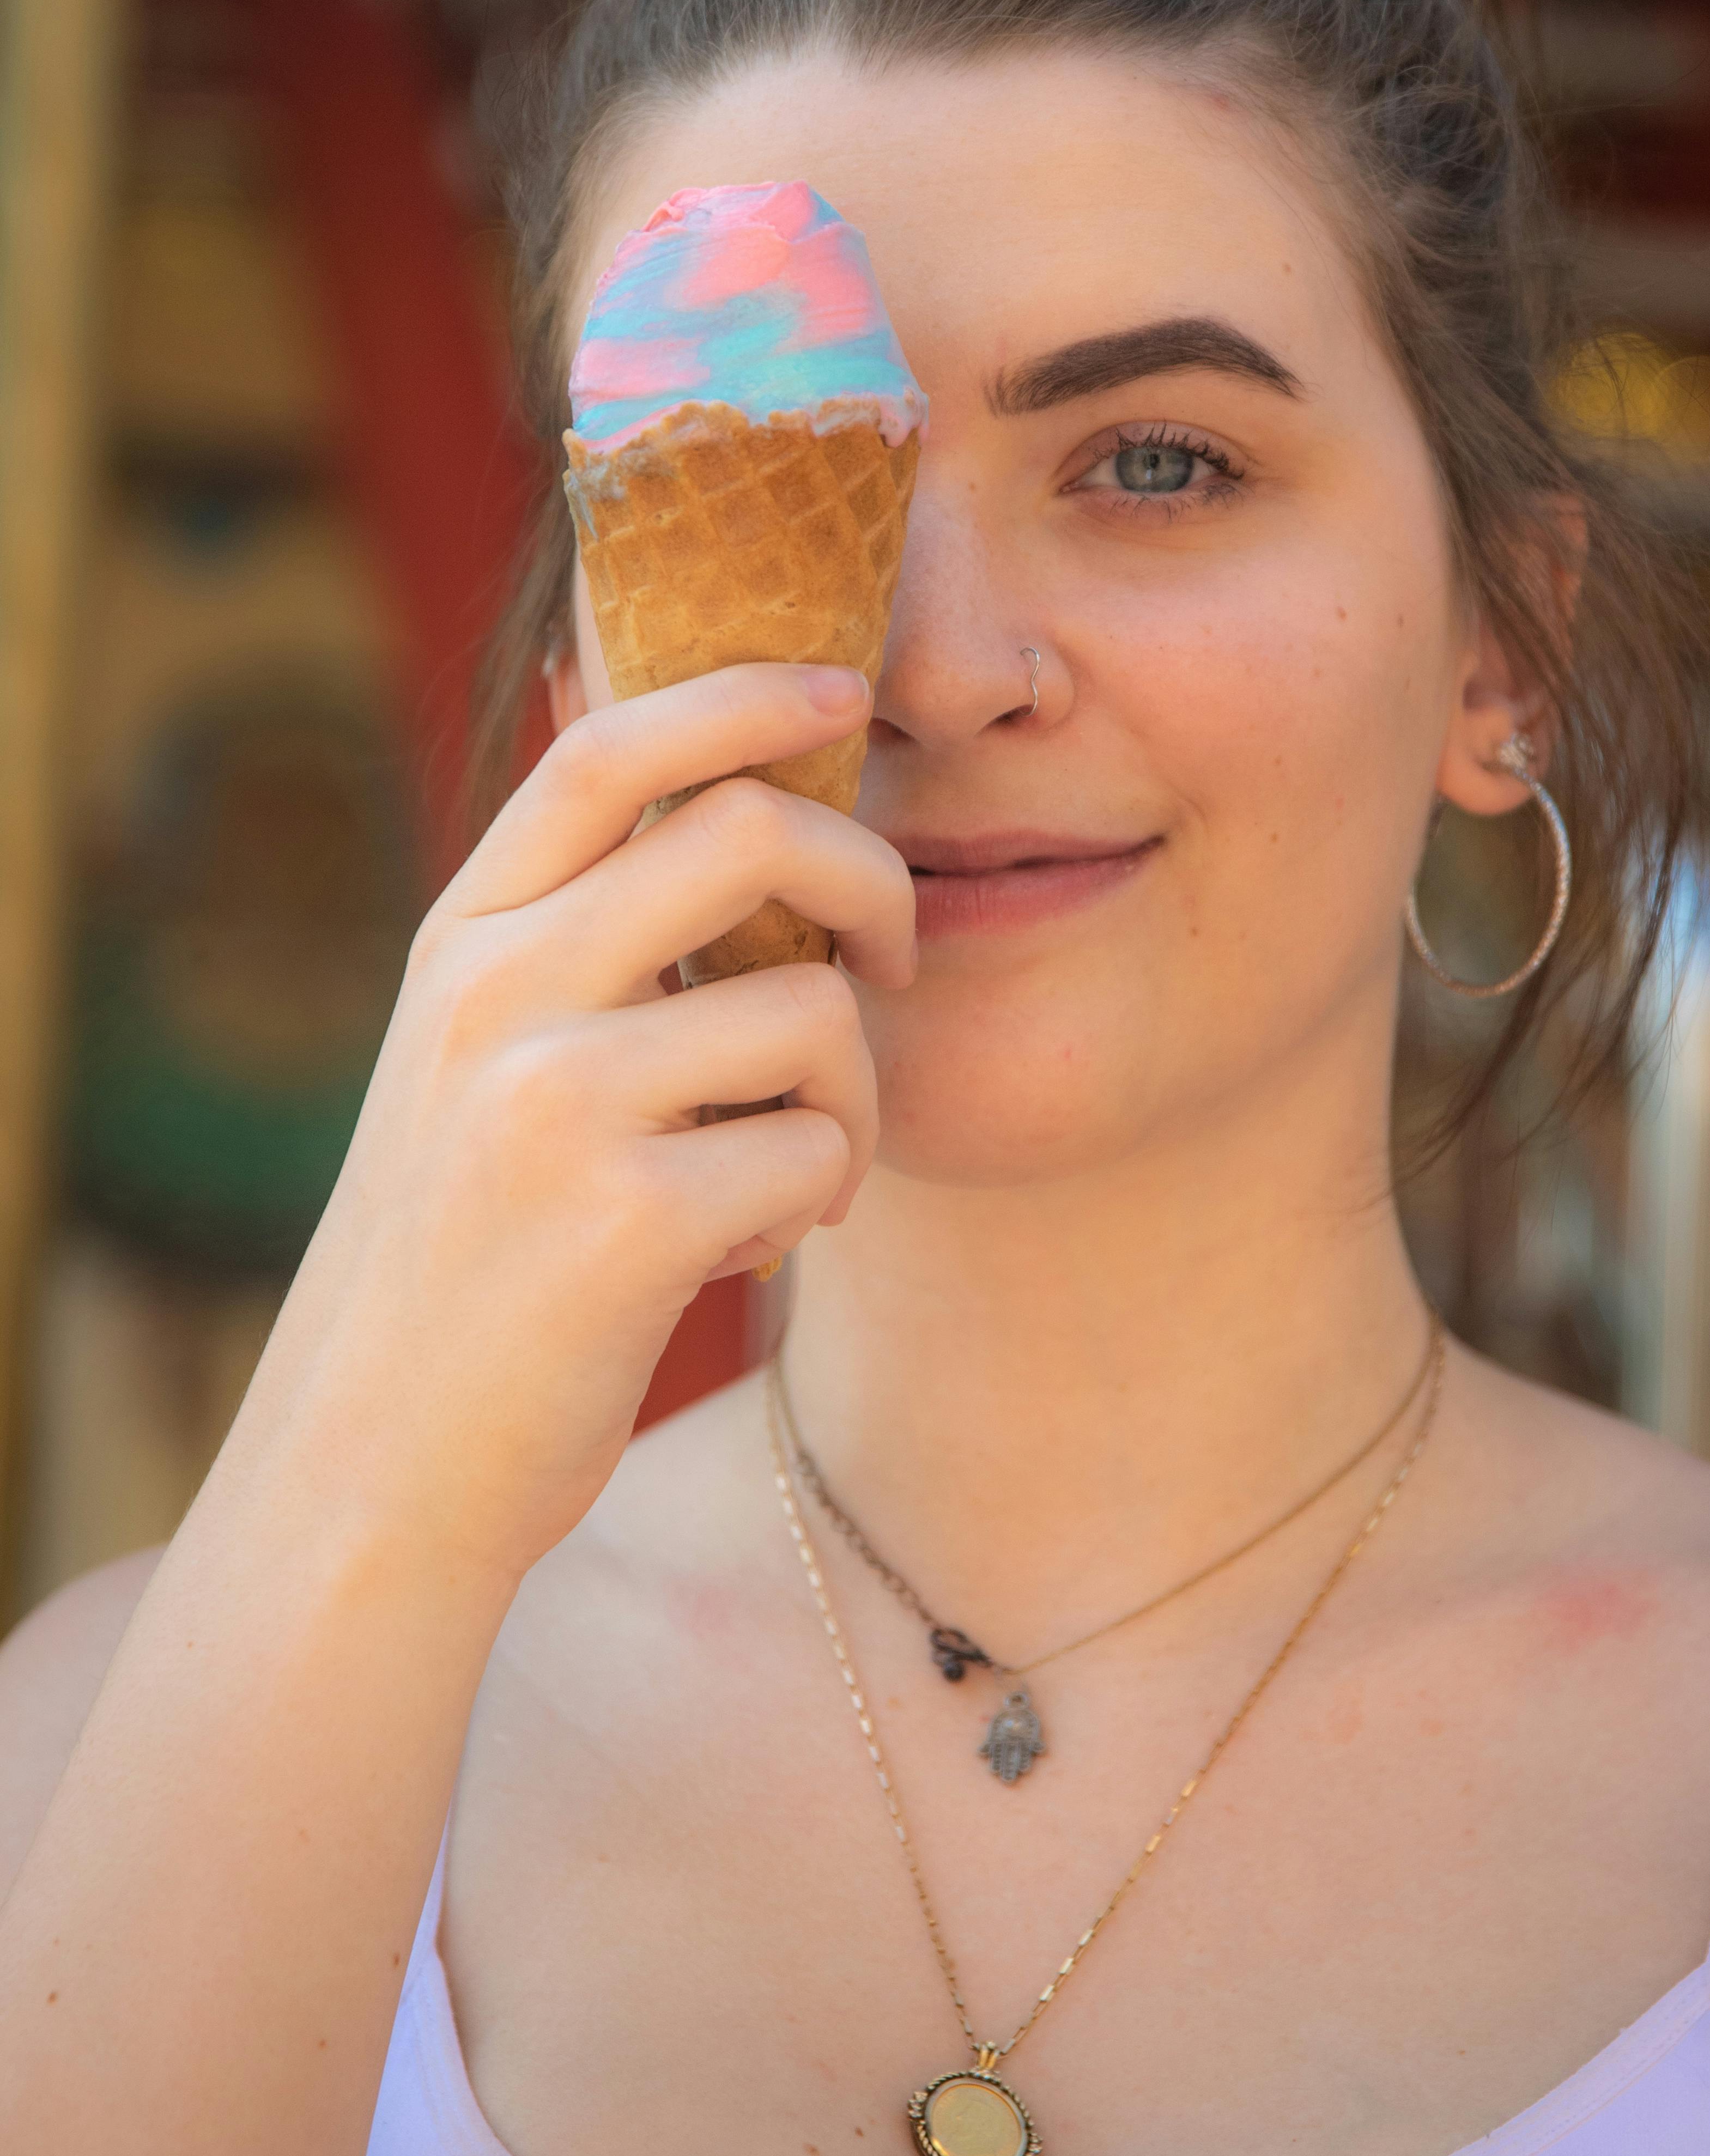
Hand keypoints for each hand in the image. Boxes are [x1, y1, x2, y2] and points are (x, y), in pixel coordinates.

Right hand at [234, 664, 913, 1585]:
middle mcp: (493, 993)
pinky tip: (739, 1251)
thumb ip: (564, 938)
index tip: (840, 684)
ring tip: (784, 1174)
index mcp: (460, 942)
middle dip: (870, 883)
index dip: (740, 693)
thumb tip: (713, 795)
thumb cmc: (462, 1262)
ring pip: (816, 1012)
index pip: (608, 750)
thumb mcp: (468, 1065)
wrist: (373, 1471)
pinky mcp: (624, 1217)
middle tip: (889, 960)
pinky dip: (814, 1205)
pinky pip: (817, 1153)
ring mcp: (552, 1101)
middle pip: (752, 831)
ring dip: (850, 1101)